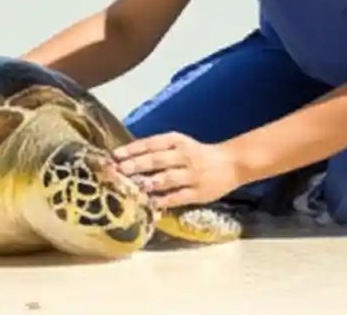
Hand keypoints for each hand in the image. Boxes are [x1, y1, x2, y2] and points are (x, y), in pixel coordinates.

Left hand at [113, 132, 245, 208]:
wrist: (231, 163)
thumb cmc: (197, 153)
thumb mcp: (179, 144)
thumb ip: (157, 149)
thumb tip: (126, 157)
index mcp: (178, 142)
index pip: (152, 143)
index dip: (133, 149)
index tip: (115, 155)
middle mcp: (184, 156)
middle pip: (157, 160)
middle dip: (135, 165)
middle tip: (117, 171)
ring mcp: (192, 176)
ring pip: (166, 179)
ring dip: (147, 183)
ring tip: (130, 187)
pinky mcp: (199, 193)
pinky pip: (178, 197)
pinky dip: (163, 200)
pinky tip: (149, 203)